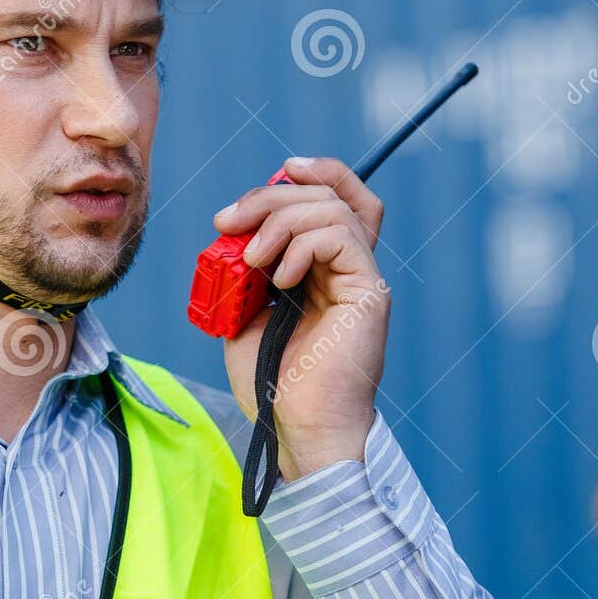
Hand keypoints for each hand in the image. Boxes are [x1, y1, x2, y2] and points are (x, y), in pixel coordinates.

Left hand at [213, 156, 390, 480]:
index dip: (316, 173)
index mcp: (325, 270)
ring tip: (251, 261)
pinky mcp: (370, 292)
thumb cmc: (271, 383)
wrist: (294, 427)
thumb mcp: (243, 313)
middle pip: (328, 195)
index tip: (281, 170)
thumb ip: (243, 270)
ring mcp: (363, 278)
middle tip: (227, 222)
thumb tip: (233, 230)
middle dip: (271, 196)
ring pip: (332, 209)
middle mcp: (350, 269)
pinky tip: (278, 279)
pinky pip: (341, 236)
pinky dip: (302, 244)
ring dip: (280, 221)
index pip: (338, 198)